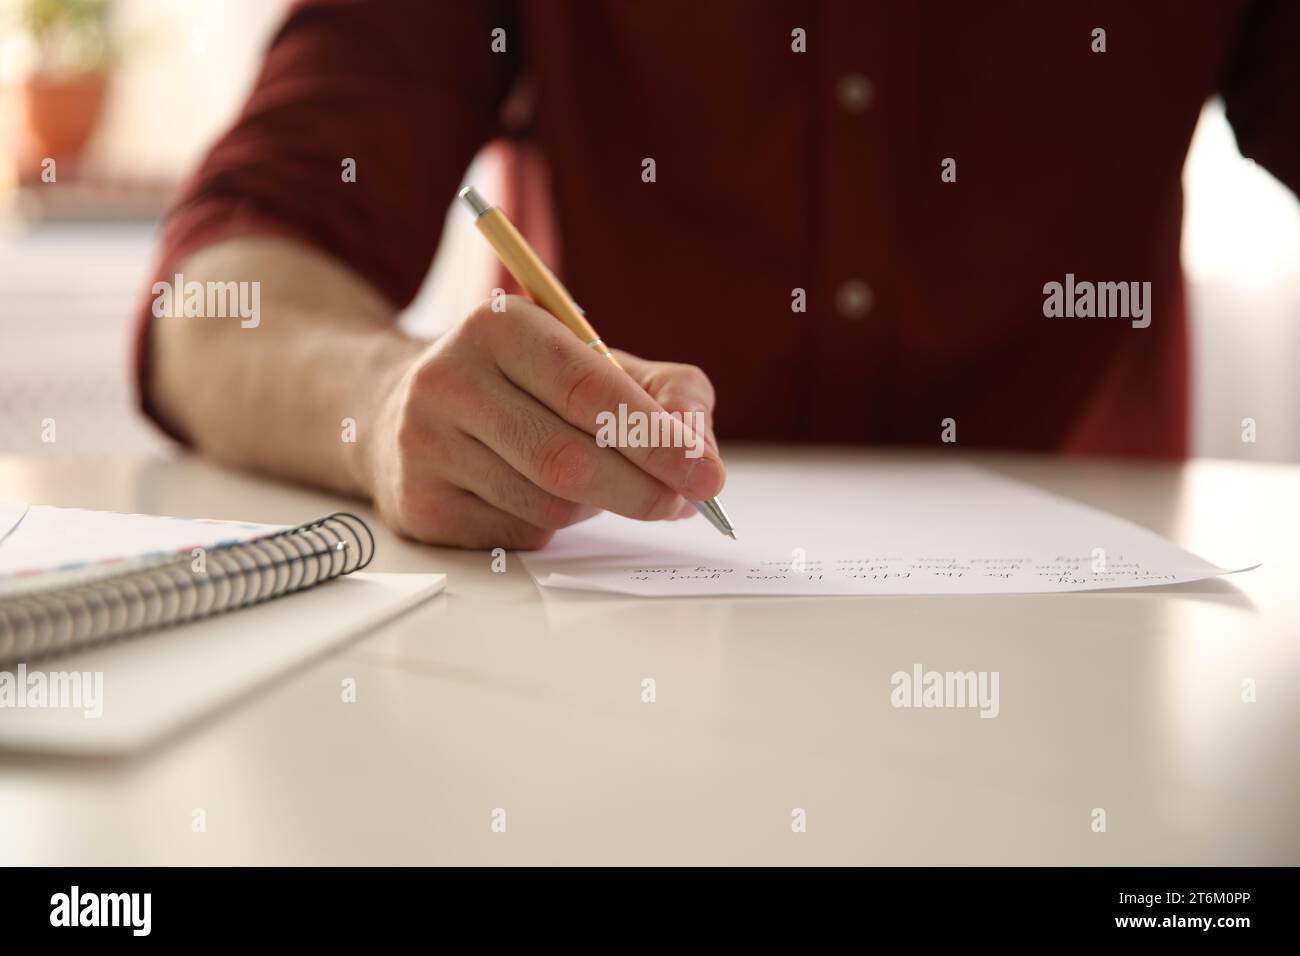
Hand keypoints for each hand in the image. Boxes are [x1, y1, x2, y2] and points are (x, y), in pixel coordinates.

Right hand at [361, 297, 725, 547]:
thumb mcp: (596, 361)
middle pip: (568, 458)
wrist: (408, 408)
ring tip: (606, 485)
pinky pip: (518, 533)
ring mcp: (425, 445)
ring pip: (548, 503)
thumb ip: (666, 391)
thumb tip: (700, 447)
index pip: (589, 390)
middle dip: (644, 488)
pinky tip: (544, 496)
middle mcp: (448, 379)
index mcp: (496, 325)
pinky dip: (555, 526)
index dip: (656, 438)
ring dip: (600, 506)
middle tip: (686, 503)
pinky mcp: (421, 504)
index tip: (707, 473)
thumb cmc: (525, 384)